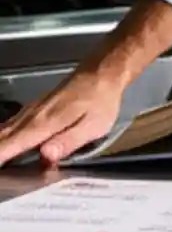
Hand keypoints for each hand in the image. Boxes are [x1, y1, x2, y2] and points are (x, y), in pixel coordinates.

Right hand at [0, 67, 125, 167]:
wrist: (102, 72)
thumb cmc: (101, 100)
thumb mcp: (94, 125)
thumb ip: (69, 141)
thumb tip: (46, 156)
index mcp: (45, 123)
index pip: (13, 143)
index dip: (0, 155)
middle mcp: (33, 115)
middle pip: (3, 136)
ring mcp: (33, 109)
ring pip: (5, 129)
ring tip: (0, 159)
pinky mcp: (36, 106)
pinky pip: (12, 123)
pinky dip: (3, 135)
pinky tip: (3, 141)